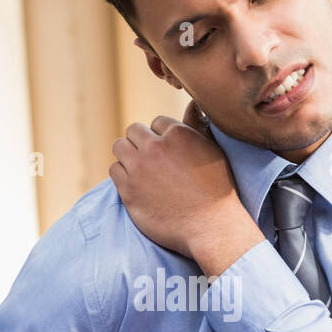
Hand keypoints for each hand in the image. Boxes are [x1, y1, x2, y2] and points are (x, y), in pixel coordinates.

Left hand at [110, 102, 259, 265]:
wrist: (211, 227)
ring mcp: (139, 168)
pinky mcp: (128, 190)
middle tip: (149, 160)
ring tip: (139, 170)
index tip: (166, 152)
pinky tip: (135, 184)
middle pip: (133, 130)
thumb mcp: (212, 151)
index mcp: (177, 134)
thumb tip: (192, 104)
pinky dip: (122, 175)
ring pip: (119, 147)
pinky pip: (114, 170)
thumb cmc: (217, 190)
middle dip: (140, 142)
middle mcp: (155, 147)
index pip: (157, 122)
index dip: (161, 137)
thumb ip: (196, 127)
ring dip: (127, 156)